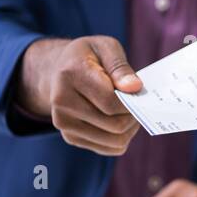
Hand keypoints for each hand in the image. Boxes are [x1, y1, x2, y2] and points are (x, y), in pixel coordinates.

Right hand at [17, 36, 142, 155]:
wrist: (58, 70)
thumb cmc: (88, 56)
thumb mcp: (105, 47)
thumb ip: (120, 67)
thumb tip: (134, 88)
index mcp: (70, 76)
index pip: (111, 103)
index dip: (133, 101)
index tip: (138, 92)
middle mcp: (62, 103)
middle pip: (114, 125)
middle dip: (133, 116)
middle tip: (139, 104)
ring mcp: (63, 123)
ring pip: (113, 141)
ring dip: (130, 129)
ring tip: (131, 112)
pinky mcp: (71, 137)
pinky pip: (108, 148)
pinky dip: (121, 139)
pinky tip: (120, 122)